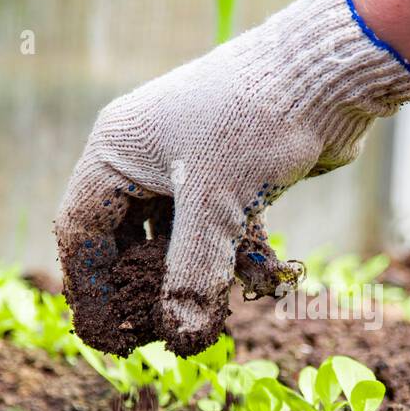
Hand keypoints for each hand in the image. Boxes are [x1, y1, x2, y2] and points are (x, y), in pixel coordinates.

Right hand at [56, 0, 409, 354]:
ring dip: (196, 275)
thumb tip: (180, 337)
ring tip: (210, 315)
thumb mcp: (217, 205)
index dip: (90, 286)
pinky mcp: (234, 173)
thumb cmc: (257, 121)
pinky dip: (235, 255)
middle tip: (157, 332)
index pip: (81, 228)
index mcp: (118, 149)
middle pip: (125, 237)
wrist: (329, 73)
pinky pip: (219, 227)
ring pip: (177, 237)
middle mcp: (146, 154)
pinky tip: (263, 277)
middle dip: (143, 286)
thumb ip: (193, 273)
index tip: (108, 335)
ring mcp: (192, 162)